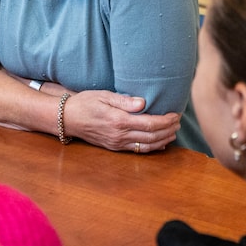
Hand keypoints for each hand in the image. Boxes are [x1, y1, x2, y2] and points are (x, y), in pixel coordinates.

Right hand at [62, 90, 179, 152]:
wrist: (67, 118)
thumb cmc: (84, 103)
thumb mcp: (103, 95)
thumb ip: (124, 100)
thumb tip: (144, 103)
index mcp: (119, 121)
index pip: (150, 123)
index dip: (166, 121)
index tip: (175, 114)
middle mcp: (119, 135)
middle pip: (152, 136)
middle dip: (168, 130)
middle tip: (178, 122)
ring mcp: (117, 143)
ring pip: (147, 146)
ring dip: (163, 140)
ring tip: (173, 132)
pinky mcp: (114, 147)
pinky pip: (137, 150)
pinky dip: (152, 147)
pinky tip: (160, 143)